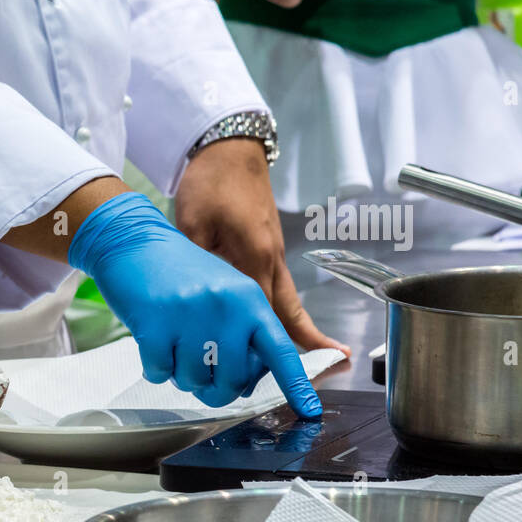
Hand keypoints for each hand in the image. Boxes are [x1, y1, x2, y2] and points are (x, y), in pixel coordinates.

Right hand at [69, 191, 322, 416]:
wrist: (131, 241)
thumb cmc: (177, 271)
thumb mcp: (222, 289)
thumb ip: (242, 328)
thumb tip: (250, 378)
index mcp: (248, 298)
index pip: (279, 349)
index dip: (295, 384)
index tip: (309, 411)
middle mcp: (225, 307)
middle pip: (232, 381)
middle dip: (216, 390)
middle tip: (204, 380)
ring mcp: (190, 317)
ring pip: (193, 381)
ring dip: (181, 376)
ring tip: (174, 350)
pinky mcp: (156, 327)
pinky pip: (161, 373)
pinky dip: (155, 368)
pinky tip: (153, 345)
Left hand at [175, 138, 349, 355]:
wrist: (230, 151)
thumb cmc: (211, 182)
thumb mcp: (192, 222)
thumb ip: (196, 262)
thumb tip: (193, 300)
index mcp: (254, 256)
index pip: (268, 311)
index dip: (277, 344)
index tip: (298, 368)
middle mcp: (271, 259)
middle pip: (289, 312)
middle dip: (306, 343)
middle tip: (329, 371)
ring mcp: (272, 254)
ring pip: (287, 302)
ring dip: (298, 330)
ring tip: (320, 359)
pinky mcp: (267, 249)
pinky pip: (278, 290)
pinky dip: (283, 312)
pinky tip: (281, 329)